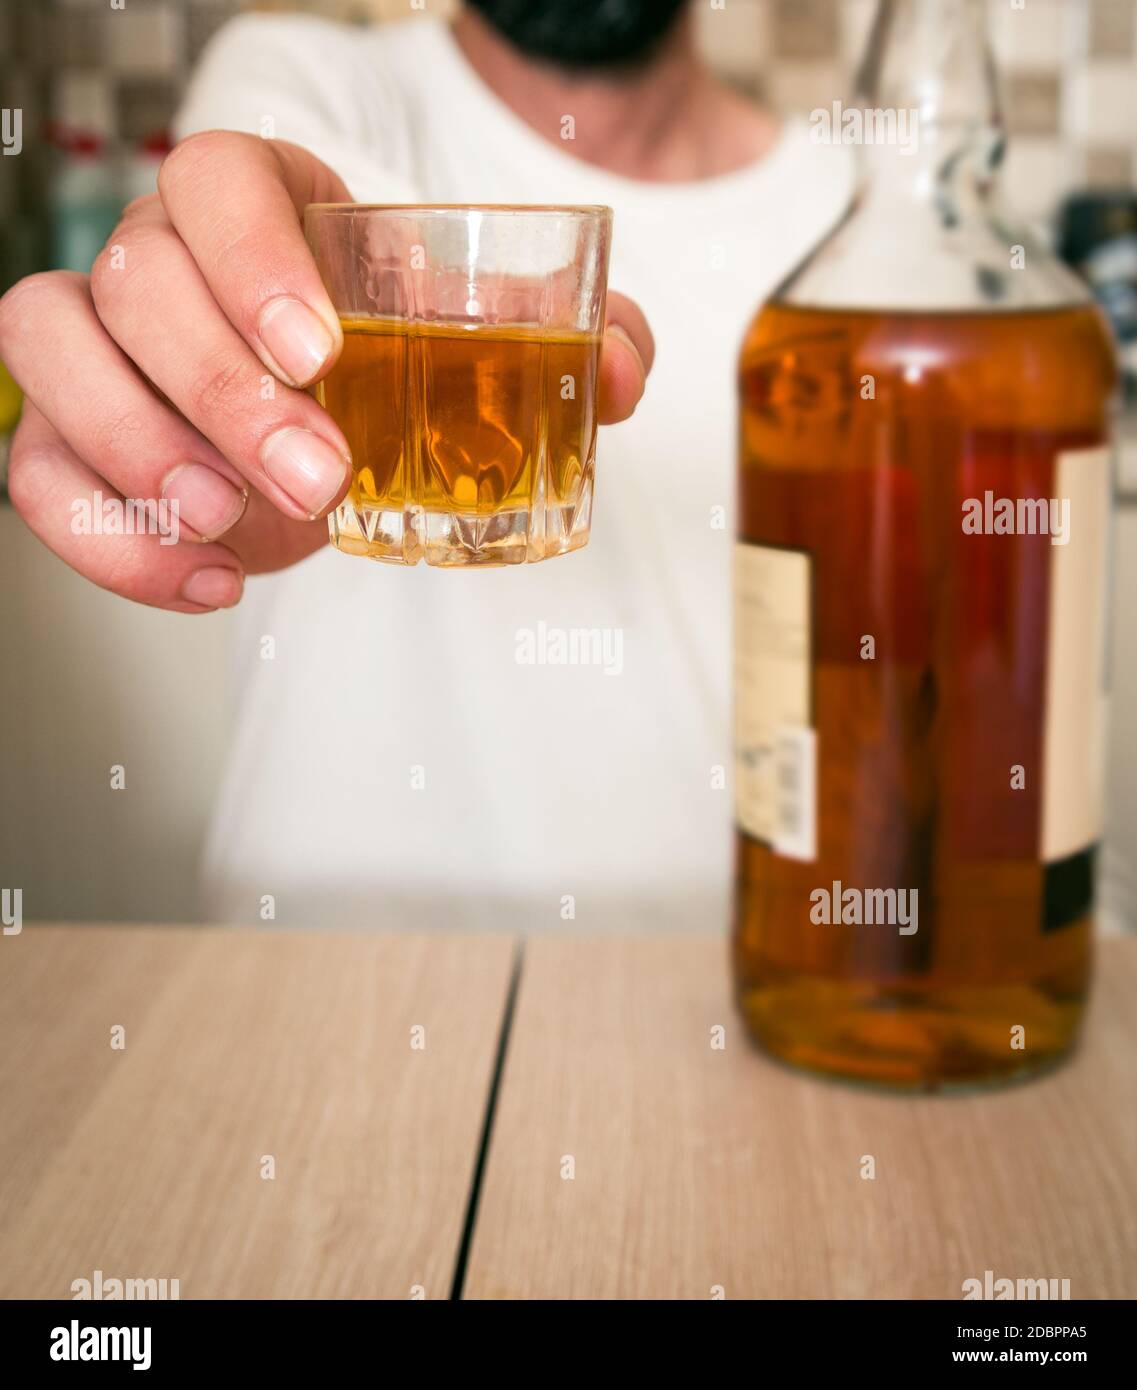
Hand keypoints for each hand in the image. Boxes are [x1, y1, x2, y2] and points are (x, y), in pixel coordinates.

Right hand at [0, 131, 653, 611]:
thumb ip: (560, 343)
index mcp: (257, 206)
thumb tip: (621, 370)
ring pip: (47, 346)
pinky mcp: (73, 433)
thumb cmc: (389, 365)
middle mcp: (160, 258)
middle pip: (134, 276)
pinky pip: (36, 468)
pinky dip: (108, 537)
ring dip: (137, 444)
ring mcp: (101, 341)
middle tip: (317, 473)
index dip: (250, 254)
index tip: (322, 350)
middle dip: (222, 386)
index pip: (213, 177)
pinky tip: (207, 579)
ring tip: (233, 520)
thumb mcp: (481, 346)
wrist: (324, 432)